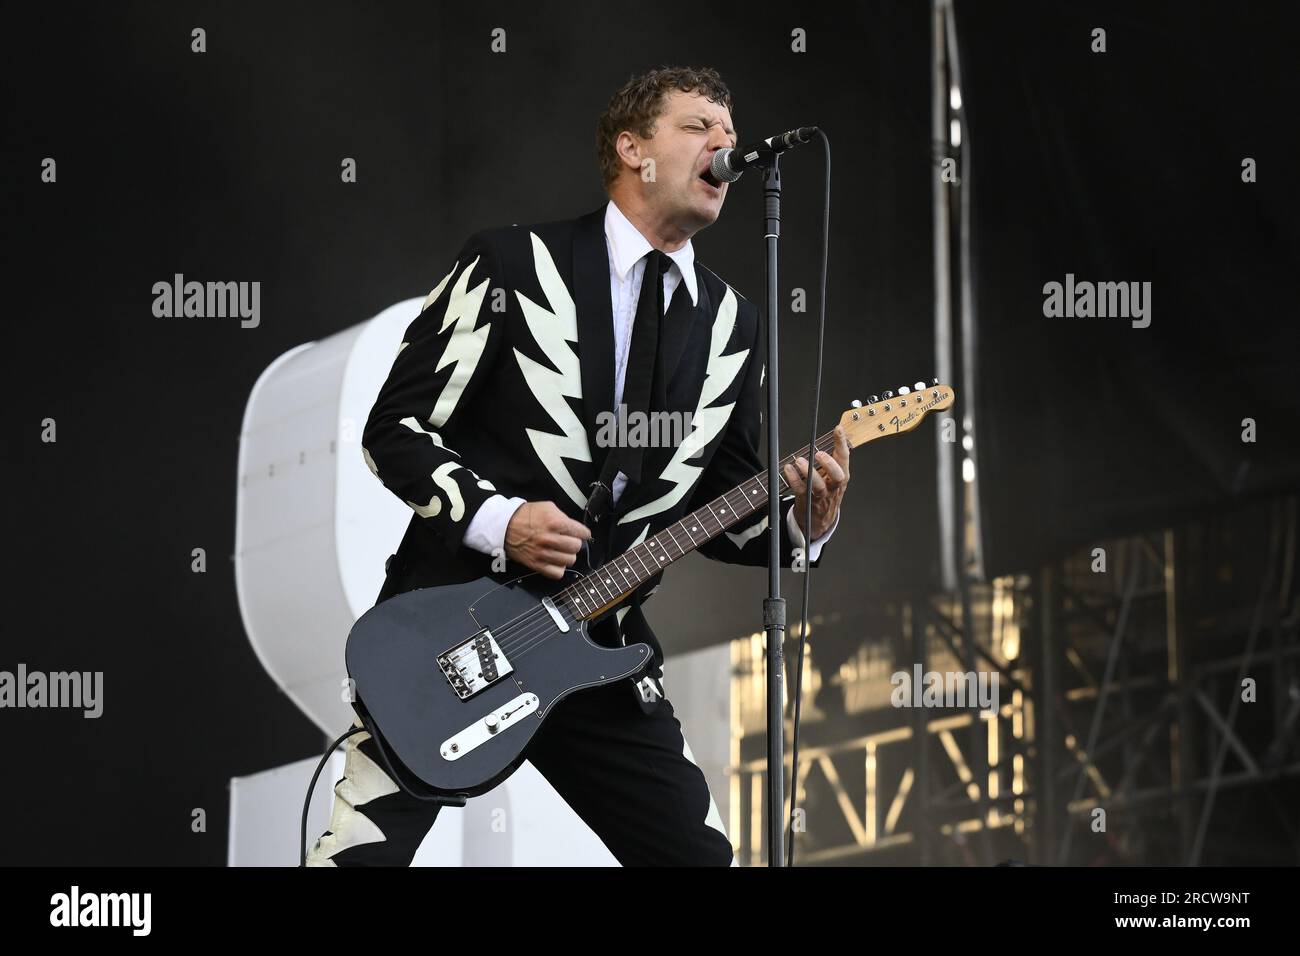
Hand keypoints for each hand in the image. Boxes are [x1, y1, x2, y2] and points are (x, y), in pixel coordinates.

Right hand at [505, 501, 592, 579]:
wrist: (504, 526)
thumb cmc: (525, 516)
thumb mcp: (547, 507)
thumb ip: (563, 516)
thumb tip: (575, 527)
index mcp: (554, 523)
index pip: (581, 532)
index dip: (584, 533)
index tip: (583, 534)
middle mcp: (550, 539)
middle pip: (576, 547)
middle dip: (575, 544)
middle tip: (570, 541)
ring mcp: (543, 553)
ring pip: (569, 561)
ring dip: (568, 556)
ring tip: (563, 552)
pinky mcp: (536, 564)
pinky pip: (557, 573)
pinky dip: (559, 569)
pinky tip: (556, 561)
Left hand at [783, 424, 849, 540]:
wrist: (819, 521)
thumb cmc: (826, 493)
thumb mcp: (834, 477)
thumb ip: (834, 459)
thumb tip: (833, 435)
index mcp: (842, 477)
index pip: (844, 458)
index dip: (842, 443)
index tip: (838, 429)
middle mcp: (834, 487)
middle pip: (838, 476)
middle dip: (829, 464)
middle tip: (819, 454)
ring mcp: (821, 496)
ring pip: (819, 486)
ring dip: (809, 472)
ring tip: (799, 461)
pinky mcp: (808, 502)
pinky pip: (801, 490)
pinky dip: (794, 479)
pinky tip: (788, 469)